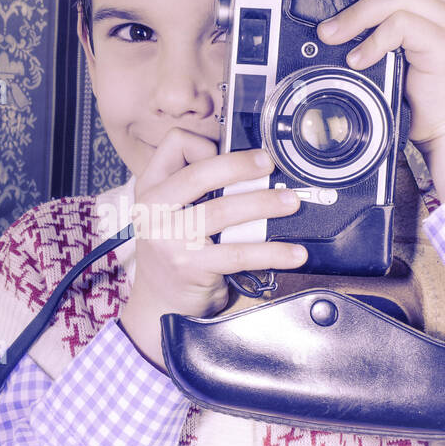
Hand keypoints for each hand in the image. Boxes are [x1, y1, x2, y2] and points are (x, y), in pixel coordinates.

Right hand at [118, 128, 307, 371]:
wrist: (159, 302)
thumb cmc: (173, 251)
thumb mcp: (170, 212)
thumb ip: (194, 186)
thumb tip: (246, 163)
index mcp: (150, 188)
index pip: (175, 144)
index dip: (204, 143)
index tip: (227, 152)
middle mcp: (154, 210)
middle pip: (201, 173)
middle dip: (241, 165)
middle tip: (269, 165)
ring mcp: (170, 239)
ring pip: (224, 210)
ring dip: (265, 204)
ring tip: (290, 203)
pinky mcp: (191, 266)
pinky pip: (239, 254)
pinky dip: (272, 252)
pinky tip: (293, 253)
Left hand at [316, 0, 444, 146]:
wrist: (442, 124)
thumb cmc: (414, 83)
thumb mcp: (390, 41)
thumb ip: (374, 18)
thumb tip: (329, 9)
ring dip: (355, 13)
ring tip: (331, 35)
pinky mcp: (443, 44)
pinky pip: (401, 26)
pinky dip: (372, 41)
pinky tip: (357, 60)